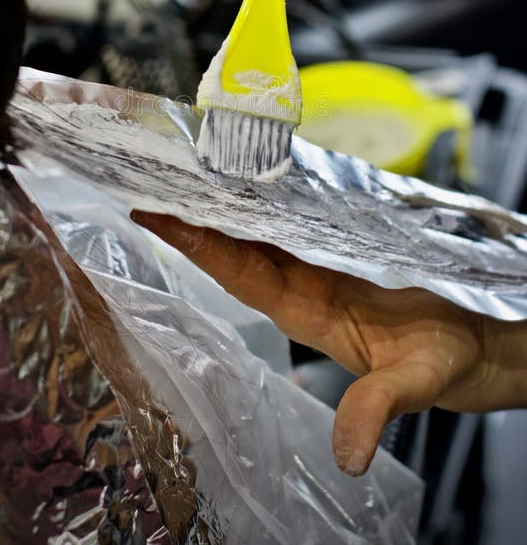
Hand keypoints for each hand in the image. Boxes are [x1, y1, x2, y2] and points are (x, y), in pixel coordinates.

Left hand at [131, 211, 526, 474]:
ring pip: (262, 231)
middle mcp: (303, 286)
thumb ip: (379, 408)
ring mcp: (319, 266)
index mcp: (307, 313)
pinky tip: (252, 176)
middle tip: (155, 174)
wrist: (471, 341)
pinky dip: (269, 200)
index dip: (199, 247)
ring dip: (226, 204)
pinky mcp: (339, 251)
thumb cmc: (442, 361)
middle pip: (238, 247)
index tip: (157, 216)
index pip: (241, 276)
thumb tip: (349, 458)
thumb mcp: (416, 383)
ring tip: (188, 168)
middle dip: (196, 216)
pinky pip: (294, 222)